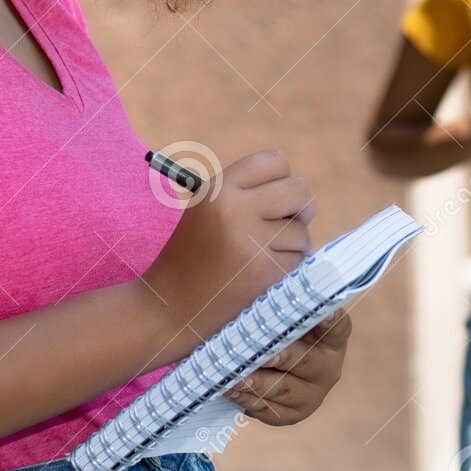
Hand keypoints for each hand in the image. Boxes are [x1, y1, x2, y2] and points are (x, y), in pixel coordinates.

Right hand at [144, 149, 314, 350]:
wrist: (168, 309)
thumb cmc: (190, 258)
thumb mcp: (206, 212)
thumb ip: (246, 195)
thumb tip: (302, 194)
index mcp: (218, 189)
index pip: (275, 161)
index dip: (283, 179)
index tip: (278, 197)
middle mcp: (235, 209)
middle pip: (299, 190)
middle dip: (300, 209)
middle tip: (288, 224)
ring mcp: (251, 242)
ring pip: (302, 232)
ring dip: (292, 247)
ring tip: (262, 259)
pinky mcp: (265, 272)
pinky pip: (298, 261)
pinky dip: (288, 270)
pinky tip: (262, 278)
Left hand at [225, 308, 350, 425]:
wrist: (265, 365)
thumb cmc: (272, 326)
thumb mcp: (279, 309)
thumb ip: (276, 297)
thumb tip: (258, 272)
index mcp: (331, 337)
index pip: (338, 327)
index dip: (331, 321)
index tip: (324, 314)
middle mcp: (327, 366)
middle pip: (306, 360)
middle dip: (282, 356)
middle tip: (262, 353)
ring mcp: (311, 393)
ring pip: (284, 388)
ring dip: (258, 382)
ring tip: (235, 377)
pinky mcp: (291, 414)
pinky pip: (269, 409)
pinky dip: (247, 399)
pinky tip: (229, 389)